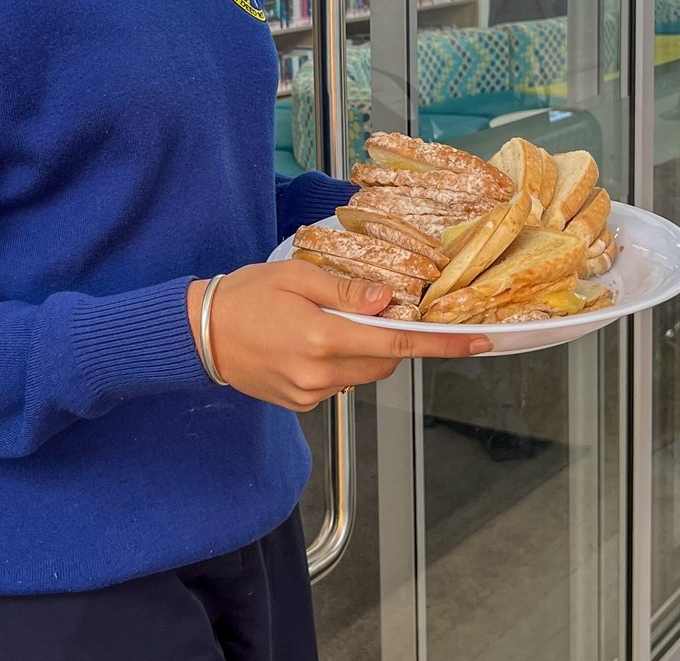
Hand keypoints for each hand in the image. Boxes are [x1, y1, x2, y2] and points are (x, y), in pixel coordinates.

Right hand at [187, 262, 490, 410]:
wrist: (199, 334)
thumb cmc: (245, 295)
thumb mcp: (296, 277)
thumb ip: (346, 291)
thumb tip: (390, 301)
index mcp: (323, 338)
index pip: (398, 345)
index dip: (442, 344)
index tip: (480, 342)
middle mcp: (322, 374)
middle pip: (385, 361)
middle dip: (391, 337)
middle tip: (375, 306)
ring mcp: (312, 394)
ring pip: (364, 372)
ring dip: (365, 348)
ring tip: (331, 319)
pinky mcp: (302, 403)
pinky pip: (340, 382)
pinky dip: (341, 360)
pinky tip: (312, 339)